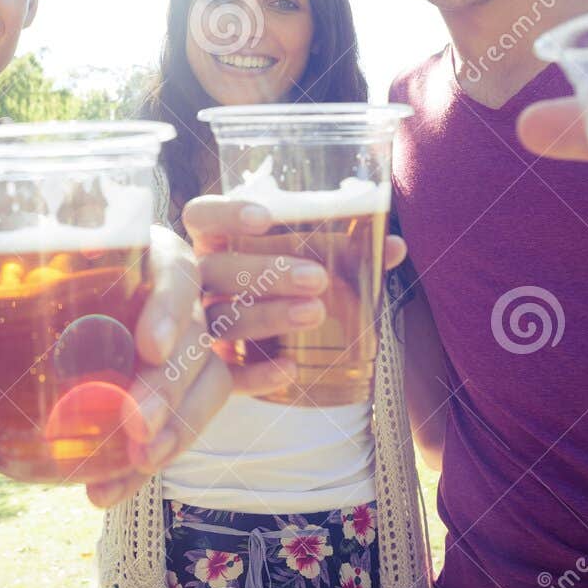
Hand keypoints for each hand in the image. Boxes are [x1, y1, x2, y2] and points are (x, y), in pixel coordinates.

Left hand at [0, 225, 233, 507]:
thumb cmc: (56, 291)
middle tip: (136, 425)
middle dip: (170, 390)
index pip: (179, 274)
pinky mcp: (188, 393)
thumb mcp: (25, 292)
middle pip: (196, 343)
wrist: (80, 311)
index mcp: (152, 261)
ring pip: (207, 388)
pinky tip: (107, 492)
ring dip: (177, 431)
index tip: (148, 347)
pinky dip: (146, 466)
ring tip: (141, 463)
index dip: (171, 309)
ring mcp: (193, 349)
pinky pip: (185, 428)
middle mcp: (184, 303)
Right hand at [182, 195, 407, 395]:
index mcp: (214, 242)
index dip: (226, 214)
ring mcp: (194, 325)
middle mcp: (196, 281)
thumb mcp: (304, 264)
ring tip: (316, 314)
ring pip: (219, 319)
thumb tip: (393, 246)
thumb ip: (342, 252)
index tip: (265, 219)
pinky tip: (290, 369)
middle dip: (265, 273)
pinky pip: (224, 373)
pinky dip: (256, 373)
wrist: (251, 350)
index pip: (202, 216)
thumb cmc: (279, 289)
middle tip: (318, 279)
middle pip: (215, 269)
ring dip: (268, 316)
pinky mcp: (206, 368)